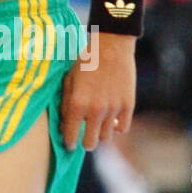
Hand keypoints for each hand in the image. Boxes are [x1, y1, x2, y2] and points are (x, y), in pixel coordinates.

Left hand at [61, 31, 135, 151]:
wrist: (111, 47)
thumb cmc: (86, 62)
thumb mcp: (69, 80)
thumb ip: (66, 102)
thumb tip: (64, 122)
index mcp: (77, 104)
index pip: (70, 135)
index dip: (68, 142)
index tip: (68, 145)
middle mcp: (95, 110)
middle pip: (90, 143)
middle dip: (85, 143)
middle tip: (84, 138)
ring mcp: (113, 110)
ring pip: (106, 137)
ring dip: (100, 134)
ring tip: (97, 127)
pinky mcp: (128, 106)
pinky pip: (122, 128)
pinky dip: (116, 127)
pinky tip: (112, 121)